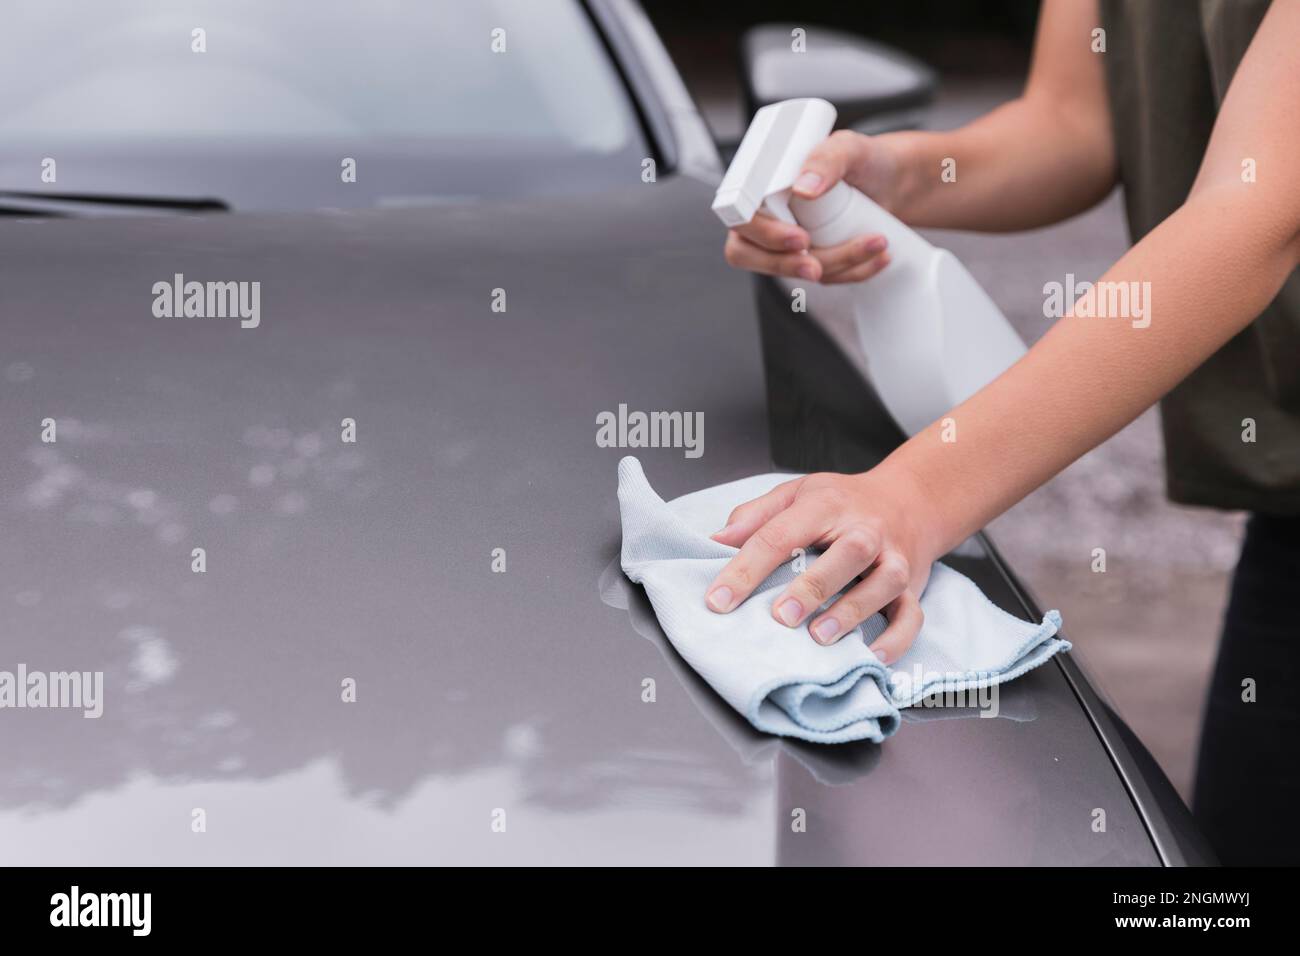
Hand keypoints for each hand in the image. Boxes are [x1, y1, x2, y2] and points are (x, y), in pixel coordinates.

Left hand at [704, 465, 938, 664]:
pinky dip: (896, 639)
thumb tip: (715, 542)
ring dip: (853, 611)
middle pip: (847, 553)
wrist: (910, 500)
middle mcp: (866, 530)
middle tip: (780, 616)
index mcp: (826, 505)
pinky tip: (872, 657)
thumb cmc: (843, 502)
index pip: (781, 534)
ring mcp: (893, 559)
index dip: (747, 568)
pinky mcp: (913, 588)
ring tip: (820, 637)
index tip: (718, 600)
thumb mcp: (796, 493)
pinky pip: (912, 616)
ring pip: (884, 583)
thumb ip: (754, 516)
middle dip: (814, 586)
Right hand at [722, 129, 902, 283]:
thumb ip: (826, 159)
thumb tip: (803, 188)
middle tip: (818, 266)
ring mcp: (788, 244)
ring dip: (839, 265)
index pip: (741, 219)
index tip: (799, 238)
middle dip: (786, 265)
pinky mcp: (813, 260)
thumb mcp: (849, 148)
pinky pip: (825, 278)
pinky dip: (855, 272)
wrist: (892, 181)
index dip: (763, 234)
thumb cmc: (864, 160)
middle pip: (752, 256)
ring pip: (796, 271)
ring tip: (877, 242)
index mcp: (762, 187)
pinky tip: (879, 256)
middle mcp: (768, 217)